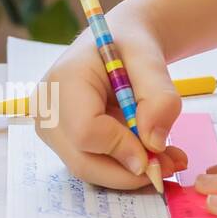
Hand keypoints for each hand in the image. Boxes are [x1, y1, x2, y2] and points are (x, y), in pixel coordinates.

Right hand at [37, 7, 186, 189]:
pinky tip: (150, 155)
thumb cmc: (130, 46)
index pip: (86, 130)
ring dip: (130, 172)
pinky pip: (93, 166)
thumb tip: (154, 144)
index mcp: (64, 80)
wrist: (115, 44)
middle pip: (83, 161)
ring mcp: (50, 130)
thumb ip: (159, 99)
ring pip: (90, 169)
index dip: (122, 148)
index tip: (157, 151)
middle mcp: (47, 110)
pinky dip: (124, 168)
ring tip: (166, 158)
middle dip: (130, 172)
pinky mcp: (61, 143)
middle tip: (169, 166)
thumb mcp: (151, 60)